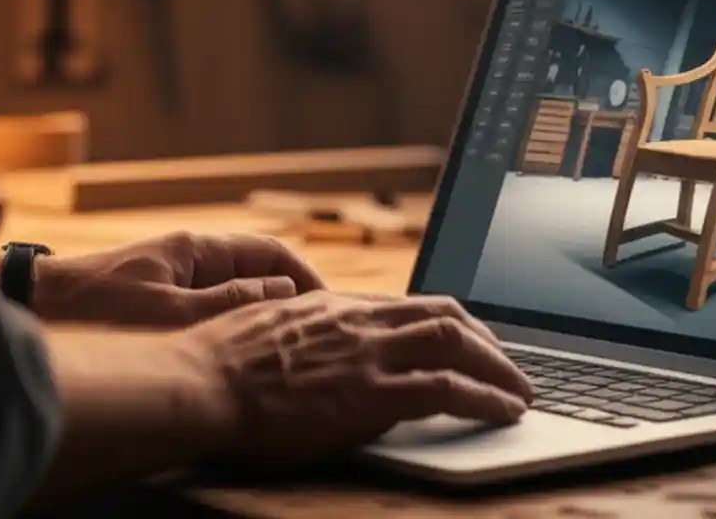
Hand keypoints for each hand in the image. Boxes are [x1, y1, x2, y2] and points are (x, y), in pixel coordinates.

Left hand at [35, 232, 324, 325]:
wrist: (31, 308)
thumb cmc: (98, 310)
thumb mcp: (174, 312)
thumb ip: (234, 302)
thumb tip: (286, 294)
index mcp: (198, 249)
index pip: (272, 254)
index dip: (306, 279)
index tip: (329, 310)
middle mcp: (190, 258)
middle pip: (259, 274)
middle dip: (291, 302)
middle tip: (316, 335)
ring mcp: (175, 281)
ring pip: (236, 296)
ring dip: (261, 318)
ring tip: (285, 350)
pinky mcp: (158, 304)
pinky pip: (212, 312)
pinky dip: (232, 329)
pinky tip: (236, 357)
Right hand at [186, 291, 532, 468]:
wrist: (195, 383)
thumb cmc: (212, 368)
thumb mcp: (261, 333)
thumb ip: (298, 336)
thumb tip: (312, 349)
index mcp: (332, 307)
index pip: (405, 305)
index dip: (444, 322)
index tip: (463, 338)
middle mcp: (358, 320)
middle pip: (442, 314)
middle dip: (484, 339)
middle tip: (506, 364)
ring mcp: (367, 353)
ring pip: (456, 342)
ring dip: (498, 367)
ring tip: (521, 391)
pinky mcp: (371, 392)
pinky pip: (447, 388)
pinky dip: (485, 397)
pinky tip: (505, 411)